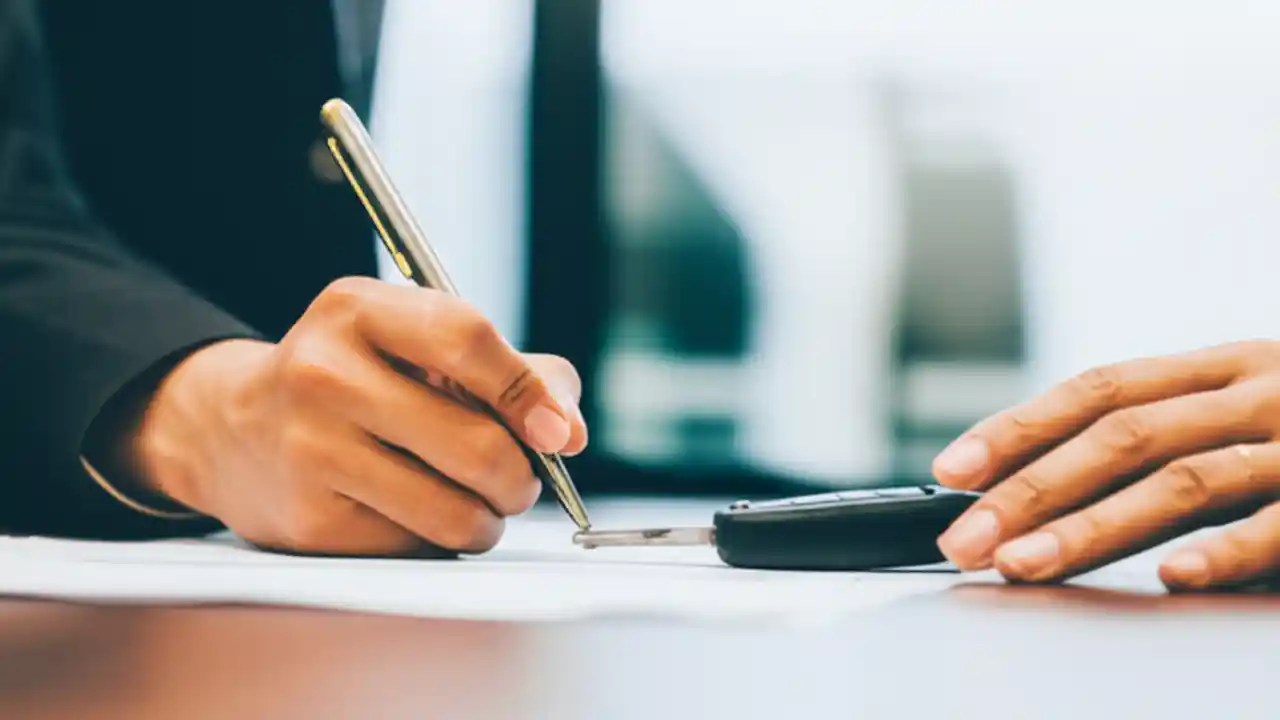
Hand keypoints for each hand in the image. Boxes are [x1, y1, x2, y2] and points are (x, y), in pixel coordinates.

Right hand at [123, 277, 586, 555]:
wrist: (232, 429)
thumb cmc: (355, 380)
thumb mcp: (415, 344)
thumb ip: (510, 370)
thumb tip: (568, 430)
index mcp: (357, 310)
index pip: (465, 339)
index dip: (529, 391)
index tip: (561, 433)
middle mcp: (323, 373)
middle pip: (474, 443)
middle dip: (521, 477)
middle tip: (518, 479)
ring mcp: (309, 449)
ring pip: (453, 510)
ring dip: (489, 518)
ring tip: (478, 502)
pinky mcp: (308, 519)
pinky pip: (416, 544)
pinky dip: (439, 538)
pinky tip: (415, 512)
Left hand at [933, 340, 1279, 590]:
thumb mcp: (1241, 416)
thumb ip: (1159, 439)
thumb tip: (1031, 484)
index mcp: (1224, 370)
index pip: (1100, 390)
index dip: (1019, 428)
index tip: (953, 469)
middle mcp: (1258, 396)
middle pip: (1123, 435)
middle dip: (1030, 489)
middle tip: (966, 539)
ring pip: (1182, 482)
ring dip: (1090, 526)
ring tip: (1021, 561)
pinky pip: (1276, 528)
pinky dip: (1220, 552)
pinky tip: (1167, 574)